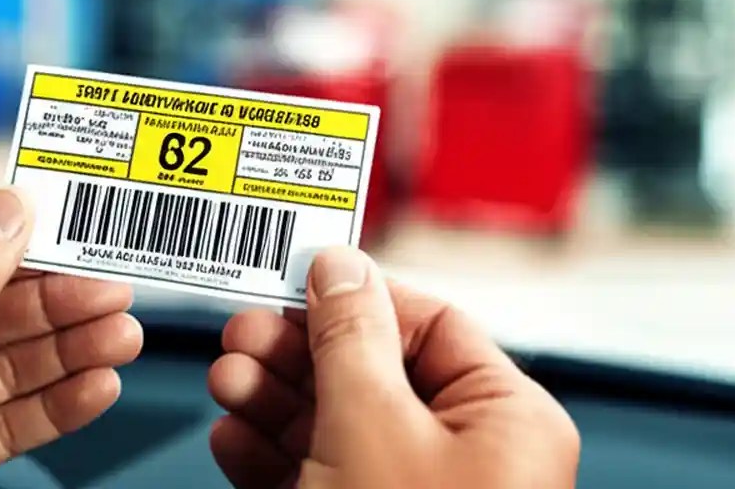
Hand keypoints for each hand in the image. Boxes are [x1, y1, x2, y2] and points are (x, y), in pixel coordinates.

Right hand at [208, 247, 578, 488]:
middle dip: (298, 353)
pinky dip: (273, 459)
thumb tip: (337, 266)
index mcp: (506, 419)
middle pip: (373, 372)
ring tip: (228, 382)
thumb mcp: (372, 425)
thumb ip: (348, 338)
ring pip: (338, 426)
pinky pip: (319, 480)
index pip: (430, 324)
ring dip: (274, 401)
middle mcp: (469, 459)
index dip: (358, 295)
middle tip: (243, 333)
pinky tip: (234, 439)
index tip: (295, 278)